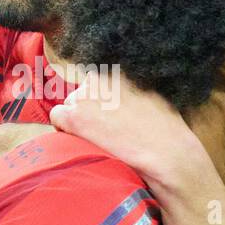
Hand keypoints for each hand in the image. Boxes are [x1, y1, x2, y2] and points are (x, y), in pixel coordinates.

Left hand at [48, 68, 205, 188]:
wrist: (167, 154)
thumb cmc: (168, 131)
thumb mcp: (154, 96)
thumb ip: (133, 90)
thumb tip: (127, 94)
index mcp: (119, 70)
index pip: (97, 82)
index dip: (101, 103)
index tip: (110, 118)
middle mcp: (99, 77)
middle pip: (82, 94)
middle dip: (90, 111)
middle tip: (107, 132)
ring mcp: (84, 96)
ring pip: (70, 106)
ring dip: (79, 121)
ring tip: (100, 140)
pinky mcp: (73, 116)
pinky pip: (57, 118)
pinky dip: (64, 130)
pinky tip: (84, 142)